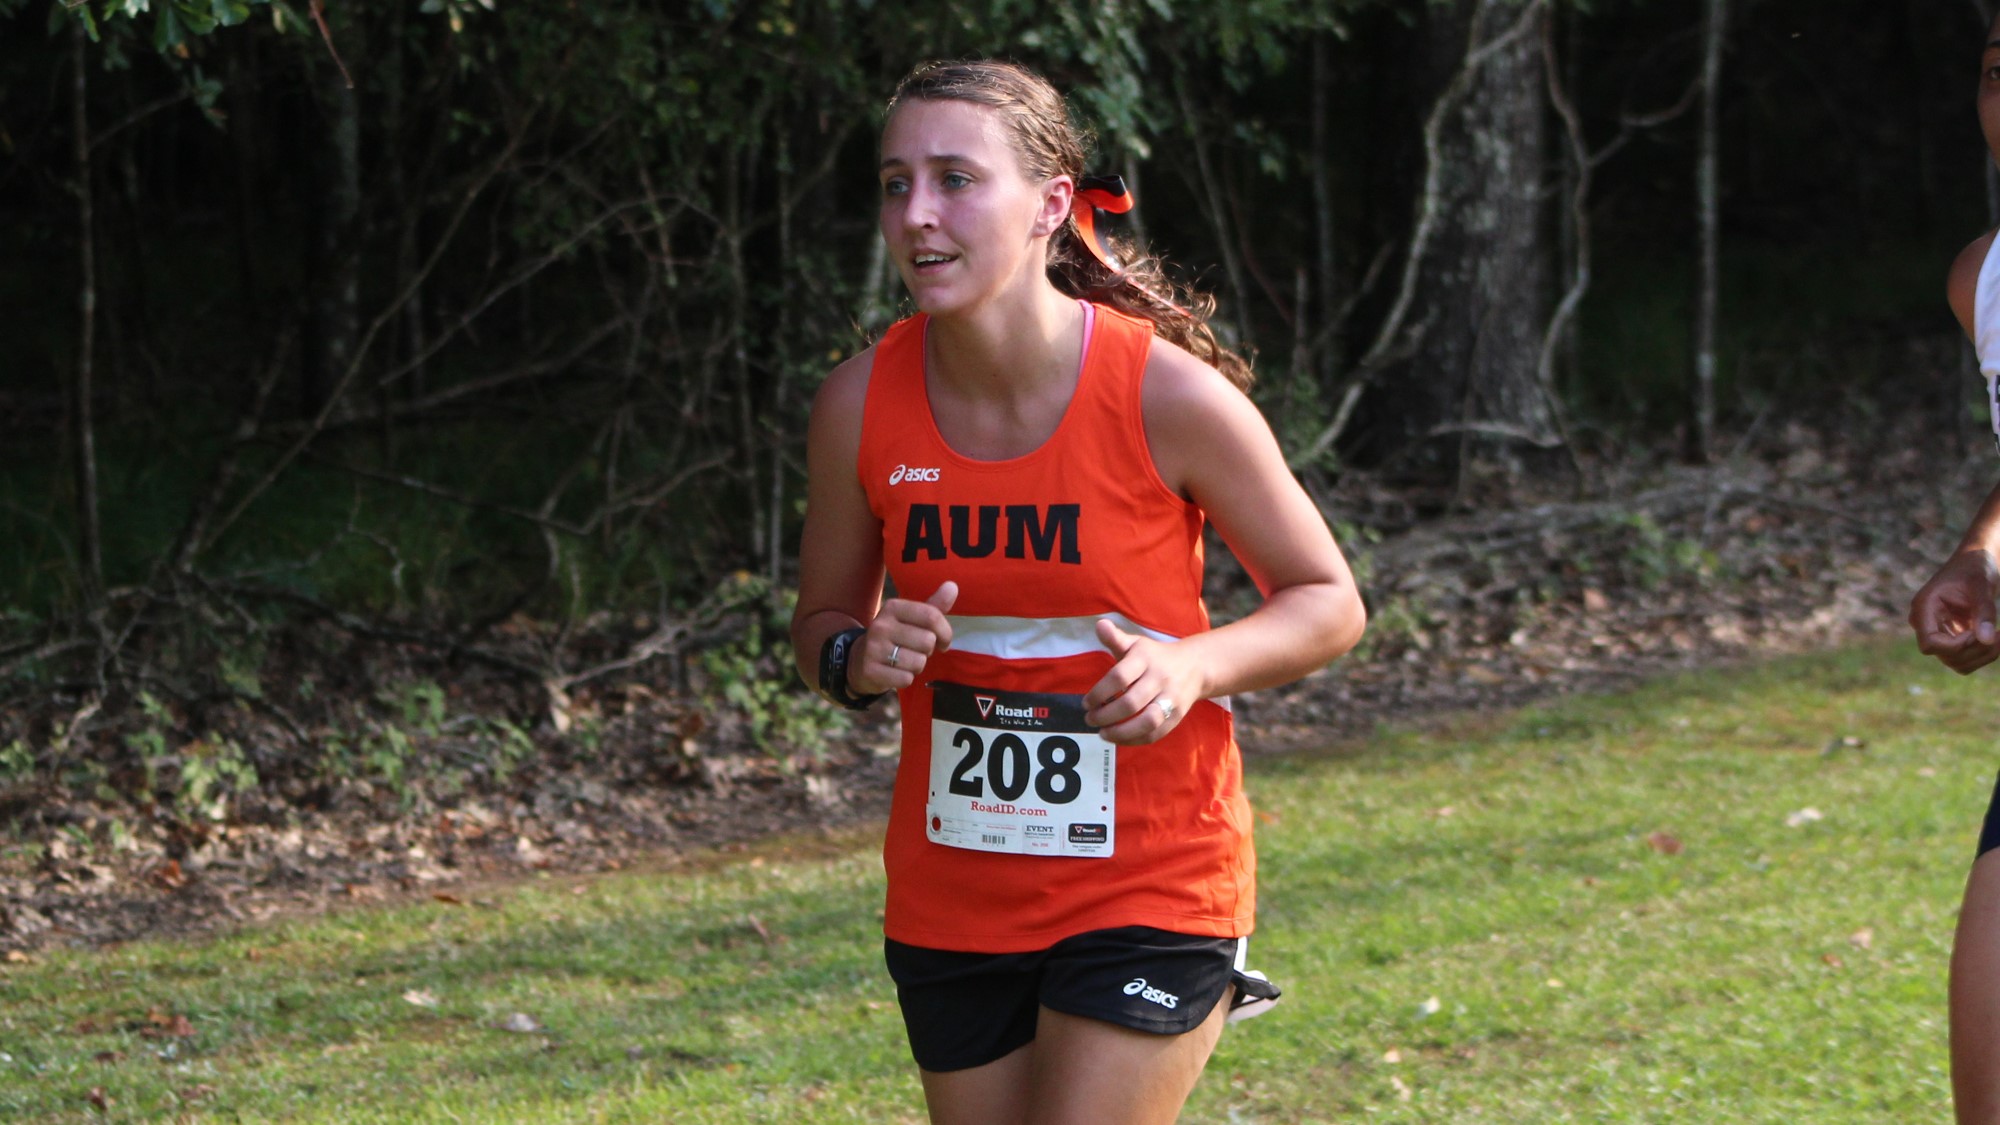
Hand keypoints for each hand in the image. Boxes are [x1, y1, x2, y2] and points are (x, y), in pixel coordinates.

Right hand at [849, 582, 957, 694]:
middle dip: (928, 651)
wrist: (859, 659)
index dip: (945, 632)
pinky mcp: (871, 671)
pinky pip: (906, 679)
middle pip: (928, 641)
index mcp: (893, 607)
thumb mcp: (911, 619)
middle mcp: (881, 625)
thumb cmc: (895, 637)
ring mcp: (874, 648)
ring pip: (918, 662)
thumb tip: (953, 586)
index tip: (943, 641)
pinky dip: (906, 679)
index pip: (932, 616)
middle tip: (915, 650)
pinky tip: (895, 672)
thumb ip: (933, 606)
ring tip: (904, 661)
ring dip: (917, 666)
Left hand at [1083, 619, 1205, 744]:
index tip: (1086, 703)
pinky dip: (1135, 740)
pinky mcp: (1177, 716)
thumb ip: (1115, 638)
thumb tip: (1100, 625)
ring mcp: (1171, 699)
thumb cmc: (1155, 656)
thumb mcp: (1136, 644)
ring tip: (1102, 733)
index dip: (1099, 693)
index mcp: (1145, 658)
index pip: (1119, 677)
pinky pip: (1156, 733)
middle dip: (1105, 715)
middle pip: (1131, 703)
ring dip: (1121, 732)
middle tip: (1090, 719)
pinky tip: (1119, 738)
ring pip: (1146, 722)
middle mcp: (1160, 678)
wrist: (1195, 666)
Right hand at [1911, 550, 1999, 674]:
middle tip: (1999, 633)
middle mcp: (1926, 624)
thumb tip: (1987, 640)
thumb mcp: (1981, 585)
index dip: (1956, 645)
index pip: (1930, 643)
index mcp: (1924, 608)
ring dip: (1983, 656)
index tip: (1978, 631)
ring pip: (1956, 663)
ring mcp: (1938, 632)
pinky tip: (1998, 639)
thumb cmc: (1975, 568)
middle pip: (1945, 656)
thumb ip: (1984, 611)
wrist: (1976, 562)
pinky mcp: (1952, 638)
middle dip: (1976, 650)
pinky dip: (1984, 654)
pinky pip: (1966, 659)